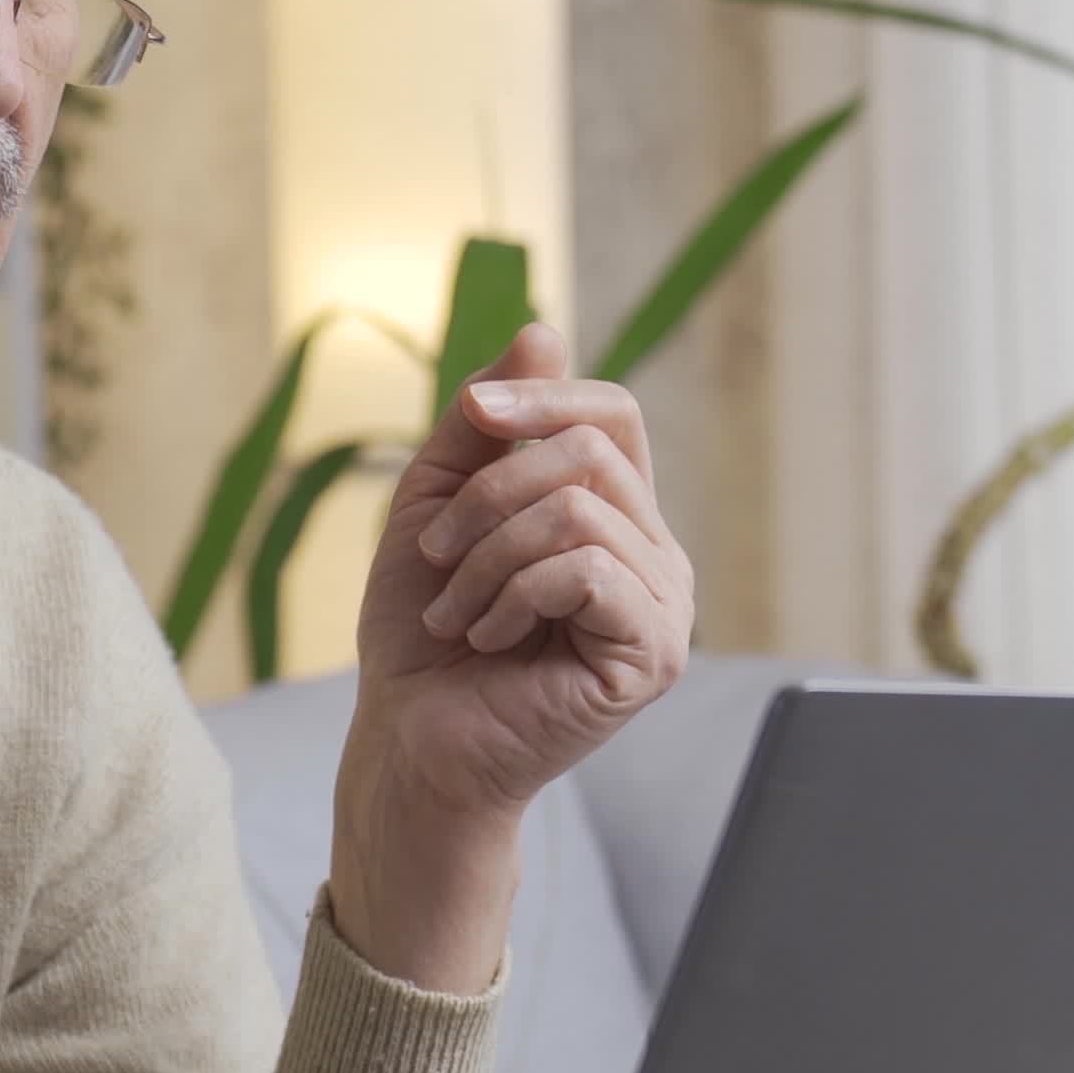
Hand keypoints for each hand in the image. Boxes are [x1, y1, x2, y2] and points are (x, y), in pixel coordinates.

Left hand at [331, 322, 694, 991]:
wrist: (409, 742)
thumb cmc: (421, 633)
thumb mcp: (437, 502)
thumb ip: (489, 423)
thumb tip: (543, 330)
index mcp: (614, 515)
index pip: (611, 413)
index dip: (543, 395)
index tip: (471, 416)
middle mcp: (655, 554)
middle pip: (592, 450)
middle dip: (489, 493)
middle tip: (434, 555)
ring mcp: (664, 606)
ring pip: (580, 508)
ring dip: (486, 556)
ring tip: (456, 613)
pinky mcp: (654, 655)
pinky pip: (589, 568)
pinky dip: (515, 592)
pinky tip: (489, 636)